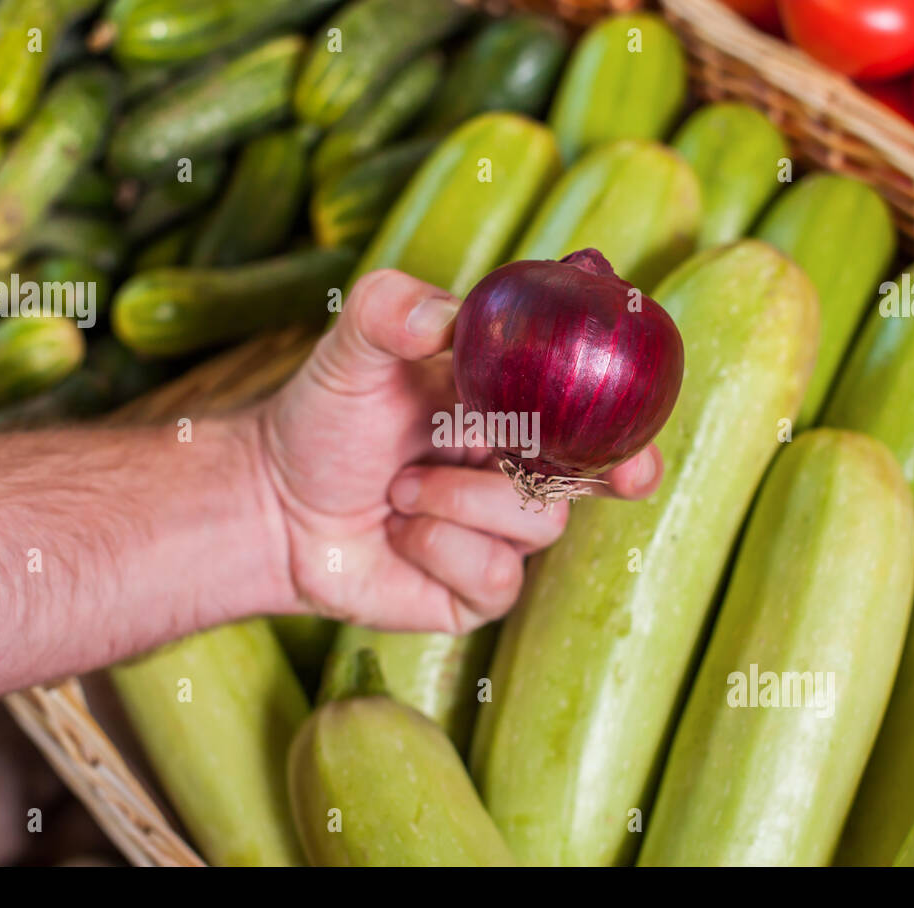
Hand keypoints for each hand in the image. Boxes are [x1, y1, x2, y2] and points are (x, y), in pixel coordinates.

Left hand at [257, 269, 663, 633]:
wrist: (271, 505)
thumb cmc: (320, 421)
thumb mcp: (349, 351)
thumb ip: (388, 310)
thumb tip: (442, 316)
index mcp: (510, 409)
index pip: (591, 414)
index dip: (628, 426)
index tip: (643, 435)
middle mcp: (516, 472)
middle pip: (588, 475)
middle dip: (596, 474)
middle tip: (587, 469)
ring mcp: (499, 534)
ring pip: (538, 523)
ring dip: (462, 498)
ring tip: (401, 487)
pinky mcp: (476, 591)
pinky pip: (496, 575)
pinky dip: (442, 548)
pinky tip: (400, 534)